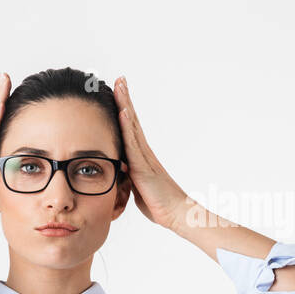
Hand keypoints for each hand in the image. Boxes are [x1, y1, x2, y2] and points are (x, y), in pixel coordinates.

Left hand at [113, 76, 194, 232]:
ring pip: (132, 125)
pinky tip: (123, 111)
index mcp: (141, 157)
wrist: (177, 213)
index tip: (117, 93)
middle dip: (125, 99)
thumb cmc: (158, 204)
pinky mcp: (143, 166)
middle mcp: (144, 152)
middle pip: (132, 120)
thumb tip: (118, 170)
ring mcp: (144, 157)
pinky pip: (133, 143)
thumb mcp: (136, 187)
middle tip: (119, 79)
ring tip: (120, 85)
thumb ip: (127, 176)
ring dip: (125, 104)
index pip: (129, 129)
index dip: (123, 111)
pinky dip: (127, 126)